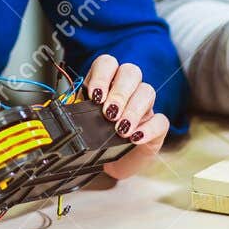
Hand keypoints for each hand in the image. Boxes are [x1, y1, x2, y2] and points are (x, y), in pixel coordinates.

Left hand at [82, 55, 171, 179]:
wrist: (112, 165)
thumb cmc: (98, 140)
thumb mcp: (84, 124)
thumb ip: (79, 113)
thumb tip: (67, 112)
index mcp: (106, 84)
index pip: (107, 63)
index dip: (102, 76)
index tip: (96, 95)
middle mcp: (127, 90)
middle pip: (131, 72)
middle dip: (120, 92)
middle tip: (109, 113)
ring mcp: (144, 107)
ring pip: (147, 91)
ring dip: (133, 110)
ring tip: (121, 128)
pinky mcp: (157, 126)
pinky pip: (161, 120)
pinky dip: (149, 128)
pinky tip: (136, 137)